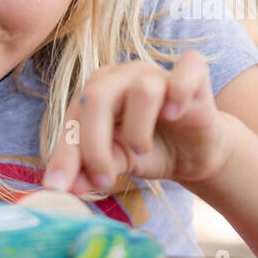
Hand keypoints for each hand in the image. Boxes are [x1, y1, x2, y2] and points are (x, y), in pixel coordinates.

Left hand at [41, 50, 233, 195]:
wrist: (194, 155)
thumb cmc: (150, 151)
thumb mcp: (116, 162)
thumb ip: (90, 169)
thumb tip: (65, 187)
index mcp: (97, 91)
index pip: (74, 116)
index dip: (66, 153)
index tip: (62, 187)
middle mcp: (124, 75)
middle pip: (97, 96)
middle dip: (94, 145)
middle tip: (105, 179)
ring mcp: (158, 72)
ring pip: (141, 90)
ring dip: (138, 129)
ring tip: (142, 149)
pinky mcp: (194, 76)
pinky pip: (187, 69)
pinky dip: (180, 92)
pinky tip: (175, 115)